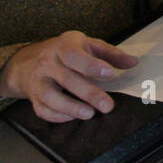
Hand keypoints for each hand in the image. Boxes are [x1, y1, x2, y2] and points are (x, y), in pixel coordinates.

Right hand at [0, 31, 138, 122]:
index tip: (110, 74)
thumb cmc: (67, 52)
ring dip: (70, 107)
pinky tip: (73, 117)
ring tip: (89, 114)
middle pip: (67, 79)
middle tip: (107, 105)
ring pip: (50, 96)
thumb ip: (111, 54)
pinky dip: (58, 116)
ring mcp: (39, 81)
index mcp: (63, 46)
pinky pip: (43, 110)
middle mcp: (48, 63)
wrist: (29, 61)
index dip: (92, 65)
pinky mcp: (34, 98)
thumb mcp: (88, 45)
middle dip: (88, 93)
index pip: (74, 55)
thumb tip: (133, 62)